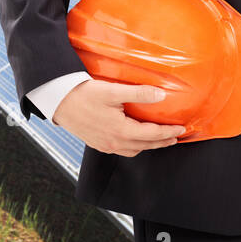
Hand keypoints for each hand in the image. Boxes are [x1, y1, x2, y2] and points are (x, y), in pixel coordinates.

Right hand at [52, 80, 186, 156]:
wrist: (59, 101)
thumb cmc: (84, 95)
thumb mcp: (114, 91)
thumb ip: (139, 94)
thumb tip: (161, 95)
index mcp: (120, 131)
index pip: (151, 134)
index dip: (168, 133)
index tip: (181, 130)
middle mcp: (113, 142)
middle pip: (145, 145)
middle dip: (162, 142)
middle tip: (176, 137)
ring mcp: (105, 144)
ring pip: (133, 150)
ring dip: (149, 145)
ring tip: (159, 139)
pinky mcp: (98, 143)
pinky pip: (121, 150)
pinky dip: (134, 146)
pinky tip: (136, 138)